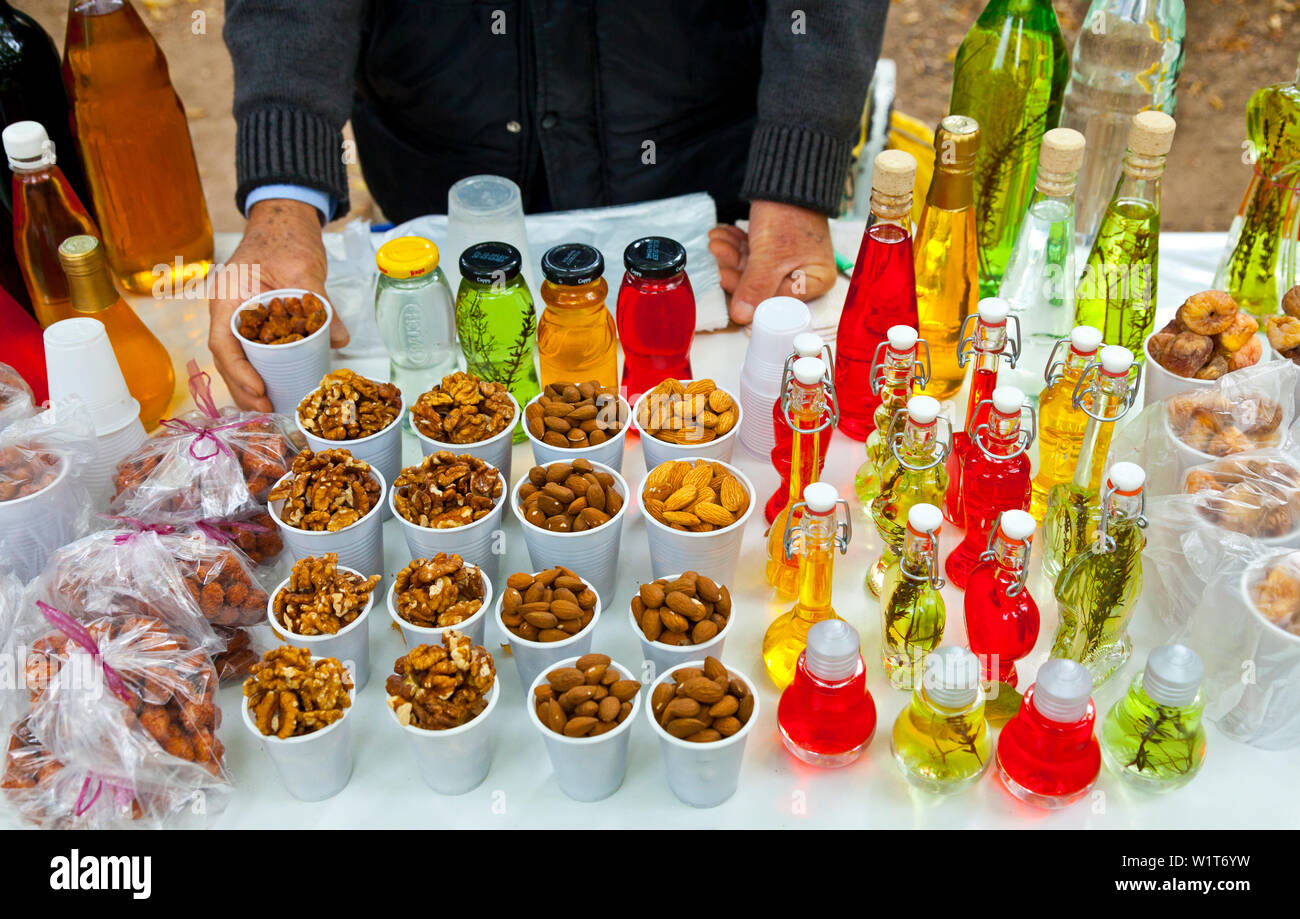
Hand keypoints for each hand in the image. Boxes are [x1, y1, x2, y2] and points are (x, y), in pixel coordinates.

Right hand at [207, 199, 344, 410]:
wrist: (285, 217)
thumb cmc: (287, 237)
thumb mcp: (305, 269)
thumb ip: (320, 304)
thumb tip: (340, 340)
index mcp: (229, 295)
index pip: (223, 342)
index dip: (238, 371)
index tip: (259, 390)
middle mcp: (227, 308)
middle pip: (227, 356)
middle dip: (243, 386)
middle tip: (267, 408)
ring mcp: (238, 313)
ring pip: (236, 355)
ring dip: (249, 382)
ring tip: (269, 405)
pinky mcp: (254, 317)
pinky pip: (251, 347)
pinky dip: (260, 368)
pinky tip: (275, 385)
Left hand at [708, 200, 836, 325]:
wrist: (787, 177)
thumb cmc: (788, 214)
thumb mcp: (770, 256)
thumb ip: (756, 288)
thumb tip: (742, 317)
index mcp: (815, 281)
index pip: (777, 302)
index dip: (749, 295)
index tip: (726, 280)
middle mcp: (804, 275)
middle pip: (761, 287)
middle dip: (735, 268)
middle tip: (717, 253)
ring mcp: (788, 262)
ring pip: (751, 270)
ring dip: (731, 255)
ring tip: (717, 240)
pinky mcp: (774, 250)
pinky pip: (751, 256)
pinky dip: (736, 246)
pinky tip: (722, 235)